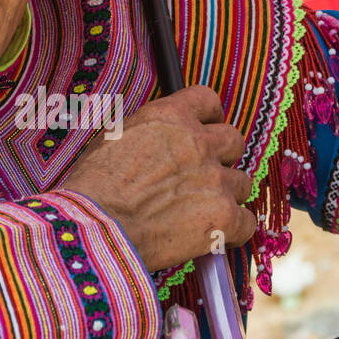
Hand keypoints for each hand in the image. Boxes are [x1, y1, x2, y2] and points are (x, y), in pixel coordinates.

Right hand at [61, 85, 256, 271]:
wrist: (95, 228)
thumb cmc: (91, 190)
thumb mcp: (113, 141)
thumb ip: (147, 135)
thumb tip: (157, 145)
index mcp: (169, 117)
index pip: (207, 100)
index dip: (210, 118)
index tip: (206, 130)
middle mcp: (198, 143)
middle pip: (233, 141)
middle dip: (222, 158)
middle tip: (205, 176)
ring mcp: (215, 180)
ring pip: (242, 182)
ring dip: (226, 196)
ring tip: (203, 213)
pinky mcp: (223, 217)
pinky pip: (247, 221)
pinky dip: (234, 231)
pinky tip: (215, 237)